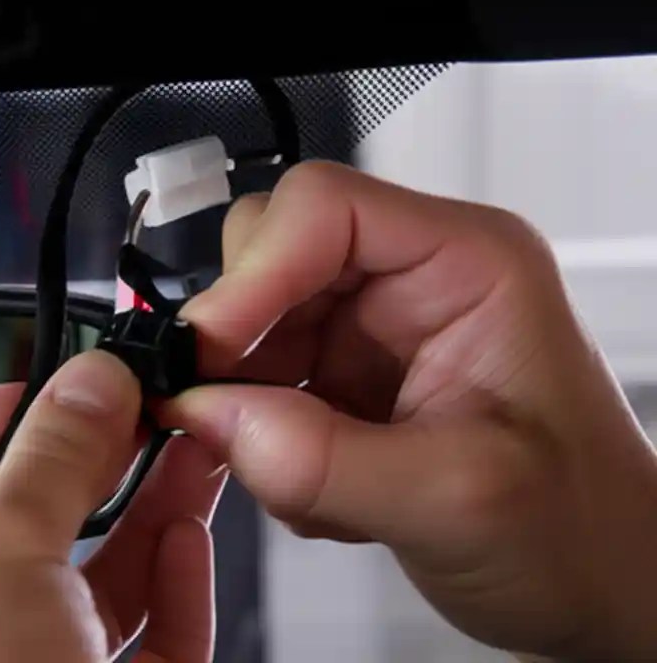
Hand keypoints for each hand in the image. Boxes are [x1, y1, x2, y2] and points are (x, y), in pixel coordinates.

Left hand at [0, 351, 227, 662]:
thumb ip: (43, 460)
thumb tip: (87, 384)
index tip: (36, 392)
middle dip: (73, 466)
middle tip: (129, 411)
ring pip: (71, 587)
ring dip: (132, 514)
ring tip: (180, 449)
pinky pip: (126, 648)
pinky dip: (162, 587)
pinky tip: (187, 532)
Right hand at [160, 162, 656, 660]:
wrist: (592, 589)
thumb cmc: (579, 534)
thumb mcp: (458, 501)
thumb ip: (323, 459)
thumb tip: (208, 412)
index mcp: (467, 264)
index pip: (323, 210)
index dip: (254, 272)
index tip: (210, 351)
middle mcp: (410, 280)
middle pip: (268, 252)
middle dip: (237, 340)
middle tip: (224, 415)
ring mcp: (368, 331)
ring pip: (248, 324)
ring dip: (246, 403)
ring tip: (309, 484)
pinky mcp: (339, 380)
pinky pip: (252, 383)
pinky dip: (256, 441)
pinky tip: (322, 494)